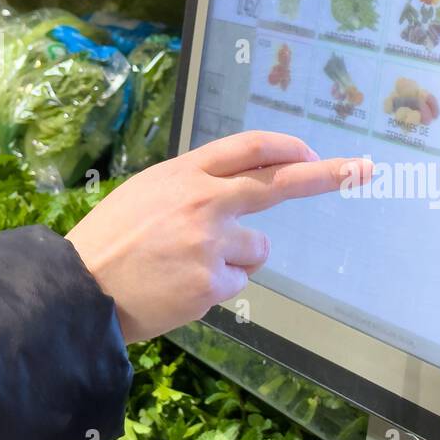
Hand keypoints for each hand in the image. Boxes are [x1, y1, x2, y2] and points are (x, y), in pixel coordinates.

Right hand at [67, 131, 369, 342]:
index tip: (311, 152)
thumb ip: (193, 187)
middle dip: (326, 175)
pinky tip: (181, 289)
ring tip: (185, 268)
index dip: (286, 148)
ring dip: (235, 260)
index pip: (249, 148)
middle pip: (279, 184)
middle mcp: (205, 201)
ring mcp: (212, 243)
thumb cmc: (109, 243)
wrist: (77, 291)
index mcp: (185, 174)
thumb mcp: (146, 194)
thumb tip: (239, 189)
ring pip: (257, 249)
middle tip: (362, 170)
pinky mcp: (214, 283)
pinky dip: (217, 289)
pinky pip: (238, 283)